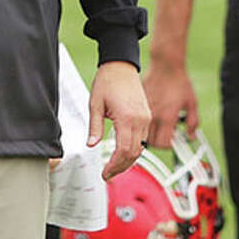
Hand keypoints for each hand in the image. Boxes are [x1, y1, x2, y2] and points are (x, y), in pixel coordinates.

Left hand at [88, 60, 150, 180]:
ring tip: (114, 167)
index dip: (114, 165)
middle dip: (121, 167)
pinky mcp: (147, 115)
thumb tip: (91, 145)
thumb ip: (94, 126)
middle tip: (108, 174)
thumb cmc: (107, 80)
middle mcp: (140, 119)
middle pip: (134, 153)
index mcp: (127, 117)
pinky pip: (143, 138)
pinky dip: (134, 149)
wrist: (121, 64)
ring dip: (128, 160)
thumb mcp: (95, 104)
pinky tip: (123, 153)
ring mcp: (146, 117)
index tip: (105, 172)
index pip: (123, 150)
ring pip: (141, 148)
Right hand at [141, 54, 198, 147]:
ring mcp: (145, 109)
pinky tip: (151, 117)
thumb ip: (193, 123)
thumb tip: (191, 136)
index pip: (163, 144)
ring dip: (148, 135)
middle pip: (150, 142)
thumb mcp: (192, 103)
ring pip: (141, 132)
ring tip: (157, 129)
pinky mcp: (139, 103)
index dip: (169, 146)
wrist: (166, 65)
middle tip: (164, 137)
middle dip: (157, 143)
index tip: (172, 141)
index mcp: (167, 117)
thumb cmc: (179, 82)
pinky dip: (143, 122)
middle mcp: (154, 115)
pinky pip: (138, 119)